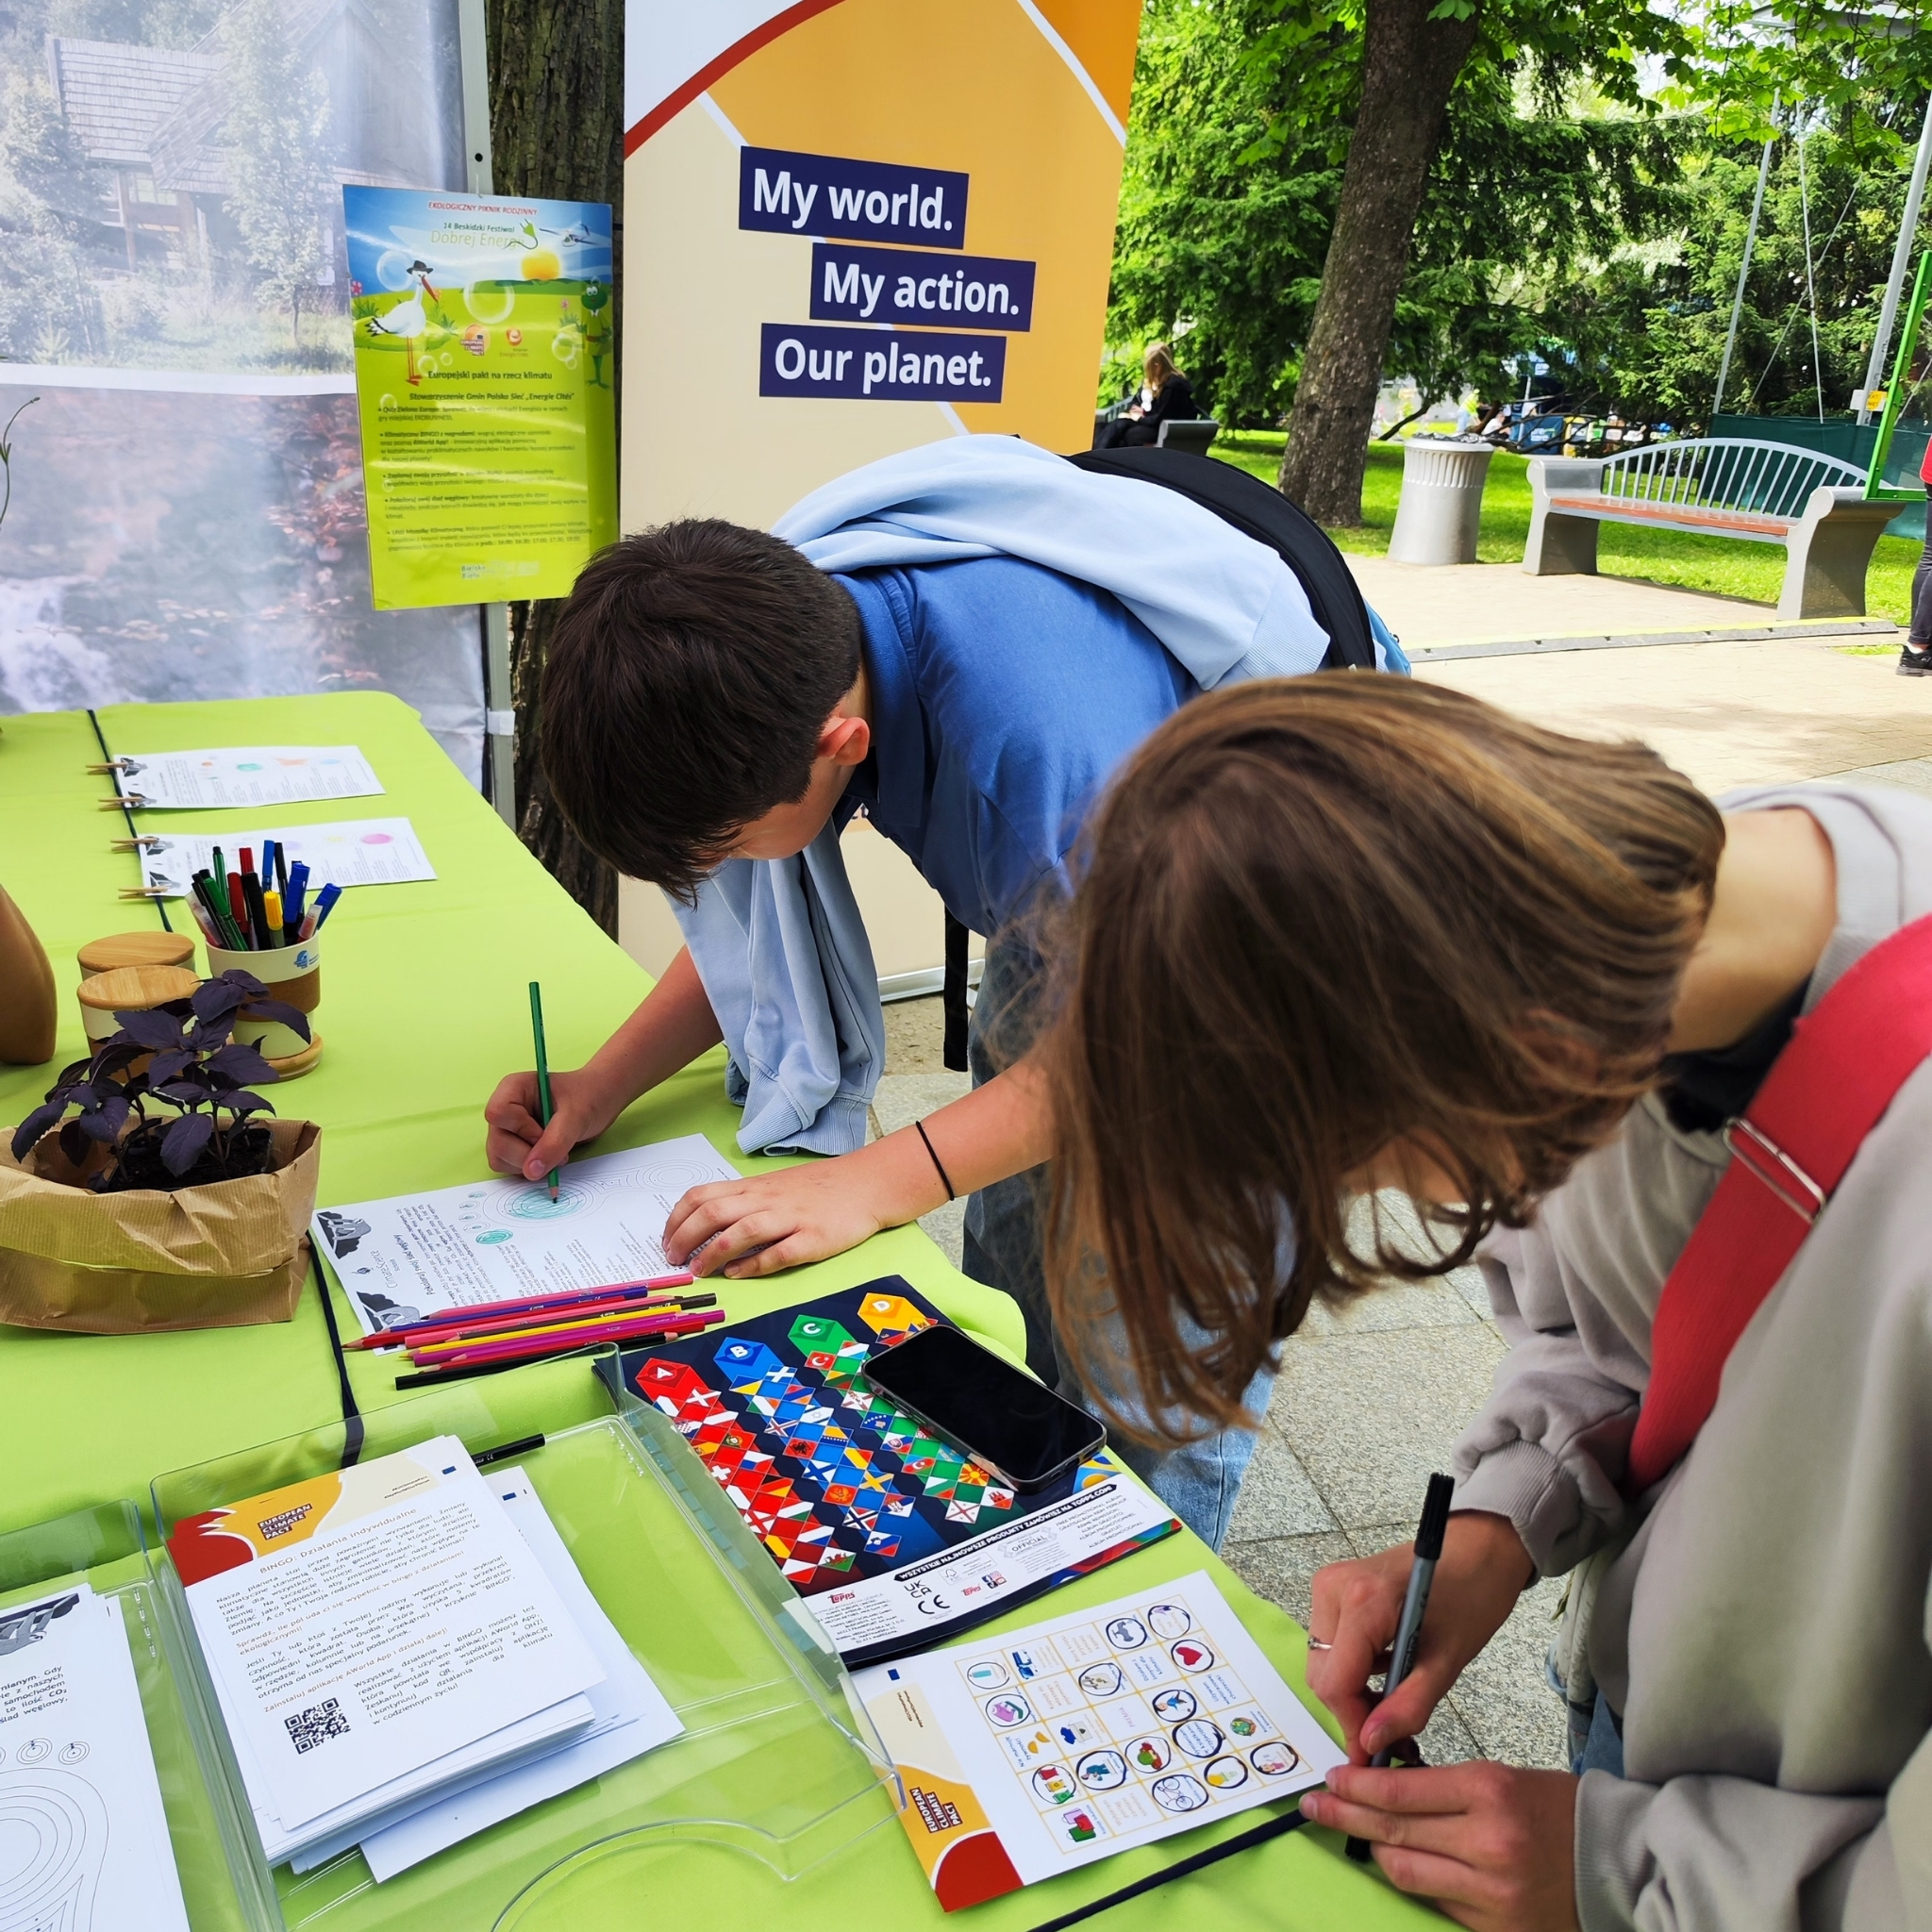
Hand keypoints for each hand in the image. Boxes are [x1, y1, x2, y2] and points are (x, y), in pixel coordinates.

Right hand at [483, 1067, 622, 1182]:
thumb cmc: (588, 1098)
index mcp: (514, 1088)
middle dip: (529, 1154)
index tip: (545, 1133)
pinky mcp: (513, 1145)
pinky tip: (549, 1157)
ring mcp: (507, 1129)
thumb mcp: (576, 1117)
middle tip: (559, 1151)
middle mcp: (505, 1108)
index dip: (521, 1130)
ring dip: (529, 1165)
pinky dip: (529, 1169)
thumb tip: (531, 1171)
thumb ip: (554, 1143)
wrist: (600, 1102)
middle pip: (498, 1142)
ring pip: (499, 1158)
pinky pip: (508, 1166)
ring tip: (557, 1153)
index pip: (498, 1114)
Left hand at [663, 1136, 937, 1278]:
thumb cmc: (818, 1188)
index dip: (676, 1219)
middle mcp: (767, 1200)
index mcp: (754, 1188)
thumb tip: (706, 1226)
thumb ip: (743, 1204)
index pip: (702, 1196)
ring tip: (698, 1271)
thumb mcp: (775, 1188)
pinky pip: (778, 1252)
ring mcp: (790, 1218)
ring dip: (712, 1252)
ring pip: (740, 1231)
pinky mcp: (813, 1238)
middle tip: (673, 1259)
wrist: (867, 1184)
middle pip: (713, 1212)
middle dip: (684, 1237)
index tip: (665, 1240)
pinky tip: (739, 1274)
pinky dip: (753, 1265)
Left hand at [1300, 1763, 1579, 1931]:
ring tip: (1352, 1835)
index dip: (1358, 1786)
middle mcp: (1487, 1842)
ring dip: (1374, 1852)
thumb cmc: (1561, 1811)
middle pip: (1395, 1831)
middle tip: (1314, 1805)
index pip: (1400, 1789)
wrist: (1623, 1864)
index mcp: (1489, 1791)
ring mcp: (1492, 1892)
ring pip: (1407, 1872)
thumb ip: (1448, 1789)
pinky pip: (1438, 1903)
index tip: (1332, 1779)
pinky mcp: (1497, 1929)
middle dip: (1346, 1816)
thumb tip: (1388, 1791)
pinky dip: (1417, 1881)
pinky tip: (1400, 1864)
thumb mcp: (1504, 1779)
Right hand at [1308, 1512, 1533, 1760]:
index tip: (1373, 1756)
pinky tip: (1385, 1675)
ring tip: (1393, 1708)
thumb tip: (1371, 1744)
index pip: (1337, 1682)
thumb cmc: (1471, 1598)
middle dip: (1353, 1711)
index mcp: (1363, 1602)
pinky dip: (1352, 1668)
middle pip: (1324, 1674)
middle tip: (1392, 1737)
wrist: (1477, 1550)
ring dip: (1352, 1692)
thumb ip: (1409, 1706)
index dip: (1352, 1725)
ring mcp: (1329, 1584)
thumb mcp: (1446, 1661)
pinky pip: (1330, 1643)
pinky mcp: (1332, 1587)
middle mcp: (1334, 1588)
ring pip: (1324, 1662)